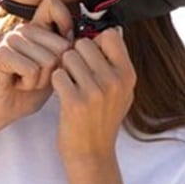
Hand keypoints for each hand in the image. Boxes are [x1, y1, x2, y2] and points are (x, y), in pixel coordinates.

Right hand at [0, 0, 73, 133]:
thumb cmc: (26, 92)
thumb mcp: (54, 70)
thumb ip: (65, 52)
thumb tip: (81, 38)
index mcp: (36, 29)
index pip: (53, 4)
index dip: (64, 23)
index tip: (59, 51)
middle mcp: (22, 30)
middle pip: (61, 45)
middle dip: (54, 71)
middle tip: (36, 77)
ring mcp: (10, 40)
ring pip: (48, 60)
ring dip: (40, 80)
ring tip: (25, 81)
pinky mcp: (1, 54)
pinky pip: (31, 69)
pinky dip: (29, 84)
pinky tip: (17, 84)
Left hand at [52, 27, 135, 159]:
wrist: (92, 153)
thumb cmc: (102, 120)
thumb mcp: (121, 92)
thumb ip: (117, 63)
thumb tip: (112, 30)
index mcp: (128, 75)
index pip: (110, 35)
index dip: (95, 43)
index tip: (90, 57)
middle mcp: (115, 81)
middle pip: (84, 43)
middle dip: (76, 55)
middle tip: (76, 74)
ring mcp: (95, 92)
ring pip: (68, 57)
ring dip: (64, 68)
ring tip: (70, 85)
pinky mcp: (75, 102)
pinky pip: (57, 74)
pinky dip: (56, 82)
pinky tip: (62, 94)